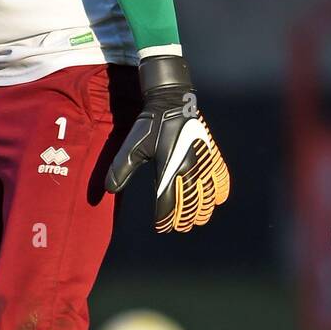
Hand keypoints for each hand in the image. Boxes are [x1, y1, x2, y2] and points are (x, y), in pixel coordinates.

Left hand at [105, 55, 229, 231]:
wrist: (172, 102)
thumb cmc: (149, 125)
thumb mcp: (131, 147)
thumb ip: (120, 170)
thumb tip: (109, 190)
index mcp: (169, 167)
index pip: (168, 202)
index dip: (165, 218)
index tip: (161, 227)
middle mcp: (190, 167)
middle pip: (191, 203)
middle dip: (184, 219)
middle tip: (178, 227)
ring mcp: (204, 161)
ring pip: (208, 195)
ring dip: (202, 210)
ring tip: (196, 220)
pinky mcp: (212, 154)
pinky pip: (221, 177)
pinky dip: (220, 191)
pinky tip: (216, 200)